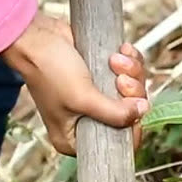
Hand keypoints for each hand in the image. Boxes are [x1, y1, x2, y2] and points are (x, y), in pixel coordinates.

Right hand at [1, 12, 149, 155]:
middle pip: (131, 114)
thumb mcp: (82, 98)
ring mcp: (97, 97)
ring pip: (134, 90)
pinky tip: (121, 51)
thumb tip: (143, 111)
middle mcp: (88, 120)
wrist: (38, 35)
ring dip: (131, 71)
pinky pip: (131, 72)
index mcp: (75, 138)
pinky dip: (130, 60)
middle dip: (132, 91)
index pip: (118, 145)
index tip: (134, 107)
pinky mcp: (103, 76)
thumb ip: (114, 113)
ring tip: (115, 60)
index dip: (133, 126)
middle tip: (120, 80)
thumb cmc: (50, 70)